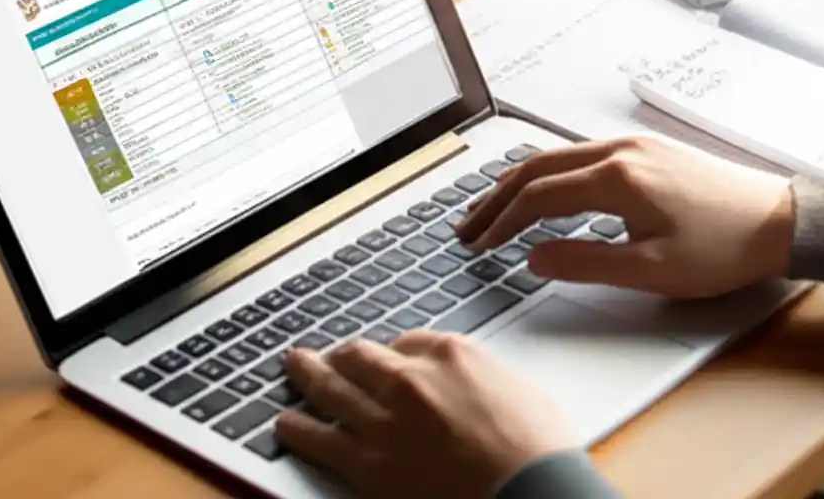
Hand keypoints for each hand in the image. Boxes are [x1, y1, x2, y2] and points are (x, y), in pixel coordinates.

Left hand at [276, 332, 575, 498]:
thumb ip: (483, 375)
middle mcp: (410, 378)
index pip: (407, 339)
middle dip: (343, 354)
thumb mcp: (520, 388)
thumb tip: (468, 381)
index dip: (394, 350)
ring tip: (293, 367)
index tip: (389, 358)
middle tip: (327, 353)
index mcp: (451, 353)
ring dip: (306, 375)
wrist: (530, 492)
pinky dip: (297, 430)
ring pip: (330, 388)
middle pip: (361, 355)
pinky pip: (319, 440)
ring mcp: (384, 420)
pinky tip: (285, 424)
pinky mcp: (368, 464)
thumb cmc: (538, 450)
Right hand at [457, 136, 795, 297]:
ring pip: (558, 156)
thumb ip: (585, 263)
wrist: (784, 220)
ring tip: (493, 209)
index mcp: (617, 178)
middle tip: (467, 226)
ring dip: (521, 182)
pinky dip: (551, 173)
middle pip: (538, 167)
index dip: (501, 222)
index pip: (537, 196)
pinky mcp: (650, 150)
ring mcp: (636, 145)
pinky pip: (582, 154)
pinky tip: (545, 191)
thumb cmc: (725, 248)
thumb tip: (533, 258)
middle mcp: (621, 150)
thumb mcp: (652, 271)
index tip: (479, 245)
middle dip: (496, 198)